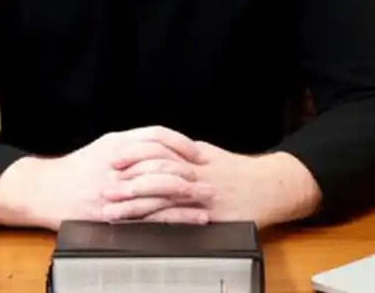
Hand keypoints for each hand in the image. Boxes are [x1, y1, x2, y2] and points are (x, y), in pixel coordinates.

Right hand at [0, 126, 214, 229]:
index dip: (182, 144)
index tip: (199, 153)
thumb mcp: (103, 147)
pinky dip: (175, 216)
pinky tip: (191, 217)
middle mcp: (118, 164)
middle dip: (190, 170)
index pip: (157, 137)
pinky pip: (151, 214)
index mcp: (117, 143)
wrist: (44, 190)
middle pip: (163, 162)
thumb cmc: (75, 169)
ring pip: (160, 188)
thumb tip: (163, 145)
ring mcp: (116, 189)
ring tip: (206, 197)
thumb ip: (131, 144)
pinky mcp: (115, 213)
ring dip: (187, 193)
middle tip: (209, 177)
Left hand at [106, 142, 321, 228]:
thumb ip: (183, 152)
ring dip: (135, 204)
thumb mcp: (209, 154)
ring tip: (113, 211)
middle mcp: (196, 174)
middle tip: (105, 187)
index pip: (158, 150)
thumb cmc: (238, 171)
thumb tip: (157, 148)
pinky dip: (158, 222)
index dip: (134, 153)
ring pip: (164, 196)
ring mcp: (203, 196)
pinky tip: (142, 226)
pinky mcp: (210, 216)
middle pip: (157, 173)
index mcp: (193, 156)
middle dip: (128, 180)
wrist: (270, 187)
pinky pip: (180, 219)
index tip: (113, 157)